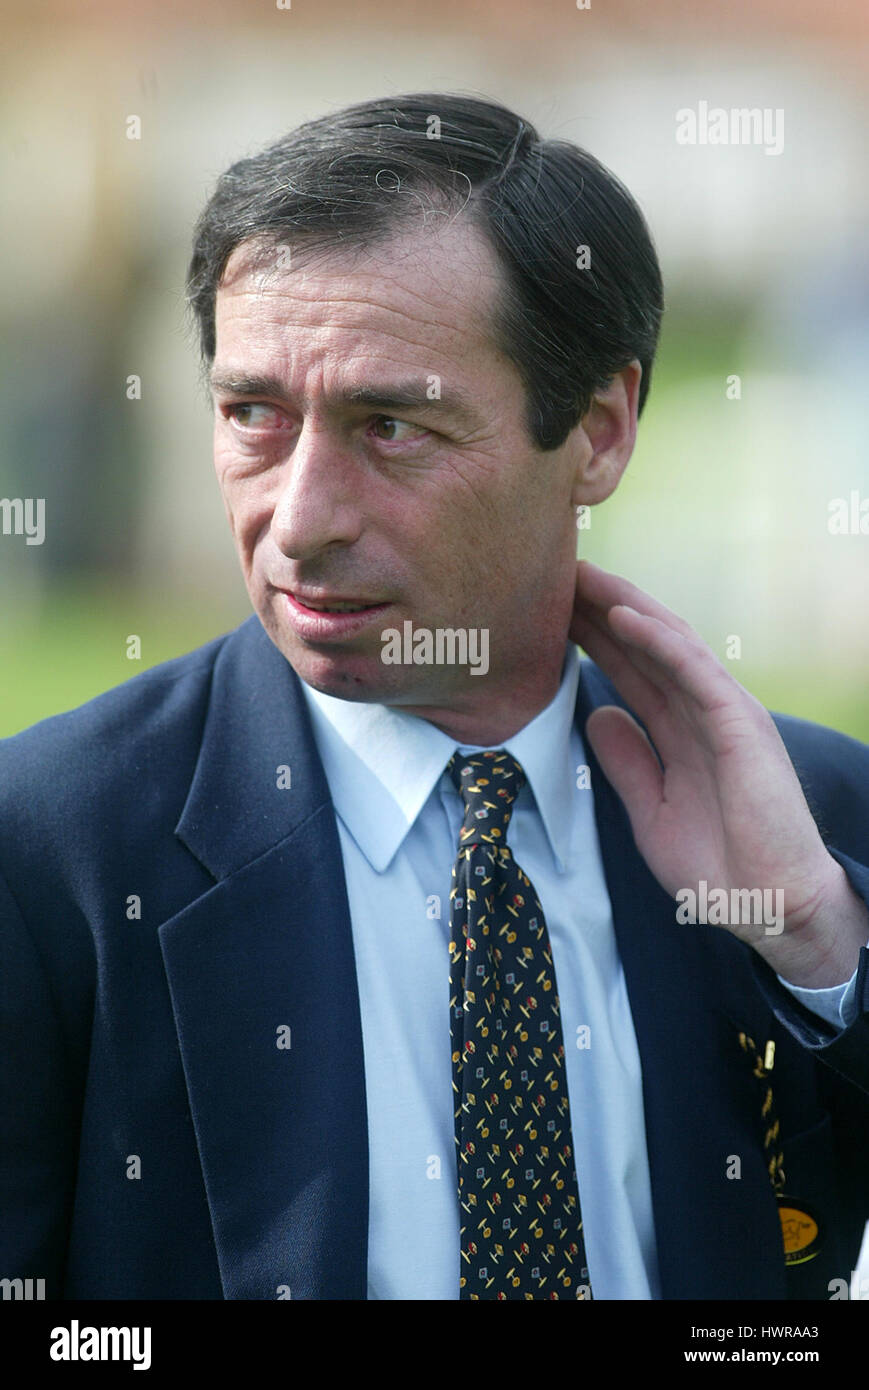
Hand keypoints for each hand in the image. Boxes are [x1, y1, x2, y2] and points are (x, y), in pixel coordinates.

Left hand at [569, 560, 868, 988]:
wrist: (770, 906)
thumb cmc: (719, 865)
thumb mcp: (650, 809)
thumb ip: (626, 761)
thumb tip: (596, 714)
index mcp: (681, 729)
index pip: (630, 668)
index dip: (591, 636)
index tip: (547, 610)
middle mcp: (702, 709)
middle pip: (644, 644)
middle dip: (599, 607)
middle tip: (553, 572)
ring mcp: (722, 710)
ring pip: (666, 642)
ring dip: (622, 605)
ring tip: (579, 576)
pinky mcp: (739, 722)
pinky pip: (693, 670)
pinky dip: (657, 639)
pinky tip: (621, 615)